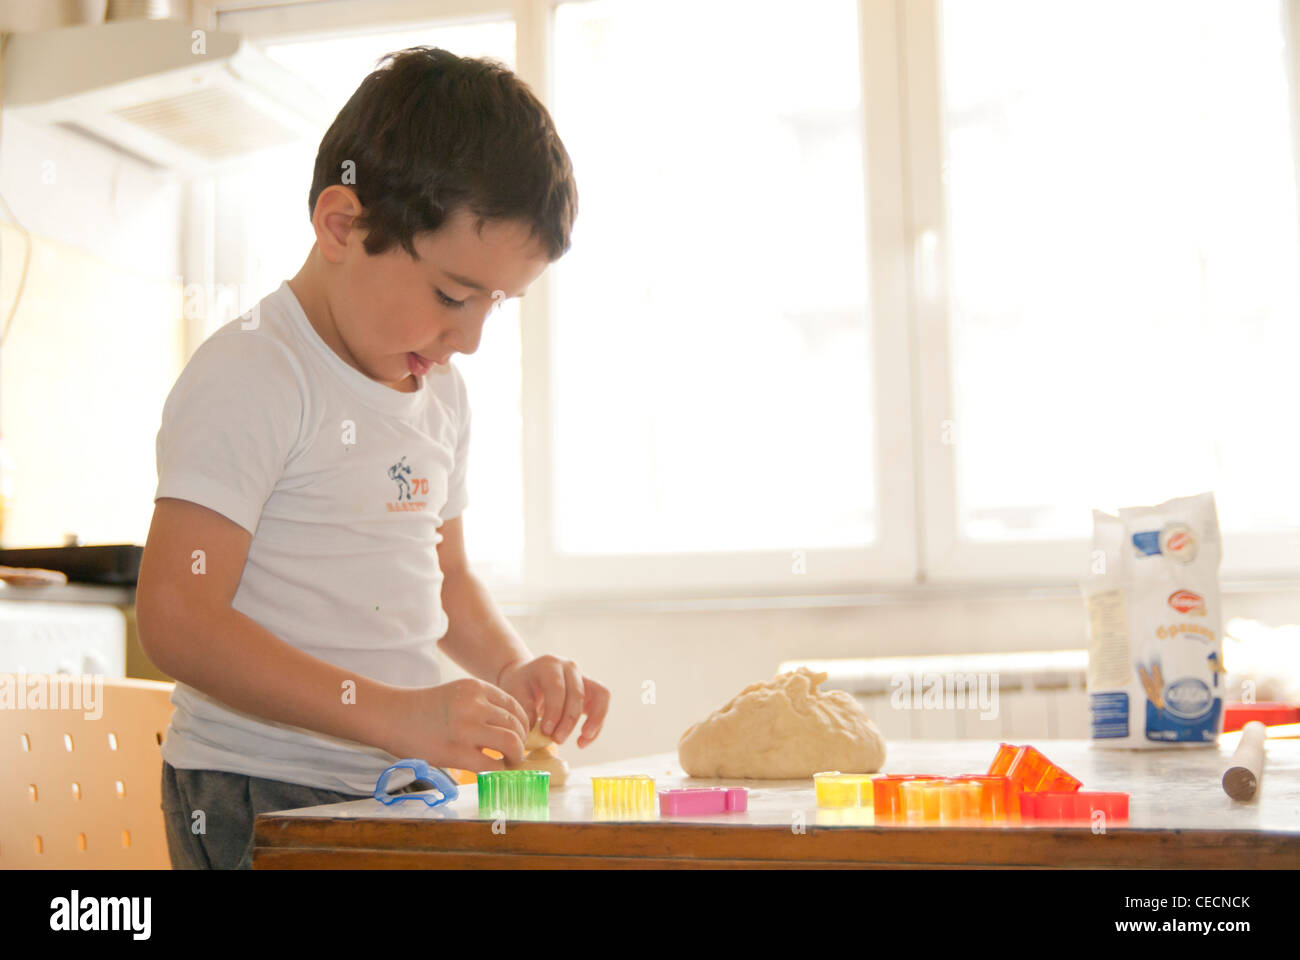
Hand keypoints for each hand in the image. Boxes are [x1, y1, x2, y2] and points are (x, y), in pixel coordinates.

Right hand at [384, 678, 528, 769]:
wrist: (392, 716)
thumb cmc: (423, 708)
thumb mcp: (457, 693)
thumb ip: (482, 705)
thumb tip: (509, 728)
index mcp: (477, 688)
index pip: (515, 706)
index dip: (522, 724)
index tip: (519, 735)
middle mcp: (476, 704)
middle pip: (516, 725)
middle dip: (521, 742)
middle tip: (515, 753)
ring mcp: (467, 728)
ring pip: (511, 743)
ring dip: (515, 756)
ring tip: (509, 763)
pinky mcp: (457, 752)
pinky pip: (492, 765)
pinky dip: (500, 772)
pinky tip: (494, 772)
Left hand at [496, 655, 609, 747]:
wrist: (526, 677)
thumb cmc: (519, 686)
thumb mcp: (514, 694)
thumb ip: (524, 710)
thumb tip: (535, 731)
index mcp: (549, 664)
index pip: (556, 688)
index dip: (554, 711)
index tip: (546, 732)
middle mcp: (569, 667)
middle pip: (577, 693)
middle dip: (568, 721)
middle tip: (557, 740)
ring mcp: (583, 677)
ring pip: (601, 695)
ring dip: (594, 721)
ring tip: (581, 741)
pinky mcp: (591, 690)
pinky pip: (602, 705)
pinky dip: (597, 726)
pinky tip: (581, 742)